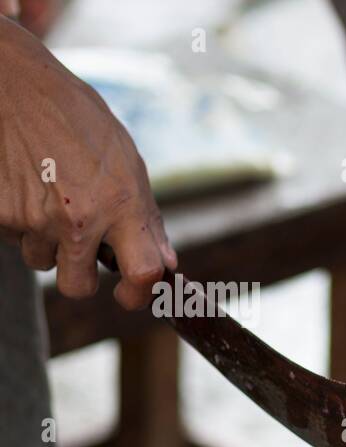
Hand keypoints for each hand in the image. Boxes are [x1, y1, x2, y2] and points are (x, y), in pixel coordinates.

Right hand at [0, 17, 174, 307]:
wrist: (17, 84)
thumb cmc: (80, 122)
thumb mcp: (128, 163)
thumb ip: (146, 219)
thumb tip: (165, 267)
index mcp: (121, 205)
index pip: (142, 274)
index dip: (138, 295)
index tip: (131, 296)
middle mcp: (78, 218)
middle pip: (76, 288)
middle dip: (79, 277)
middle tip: (80, 250)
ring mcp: (34, 218)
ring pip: (41, 260)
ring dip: (47, 241)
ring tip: (50, 195)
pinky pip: (14, 236)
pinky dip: (20, 219)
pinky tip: (27, 184)